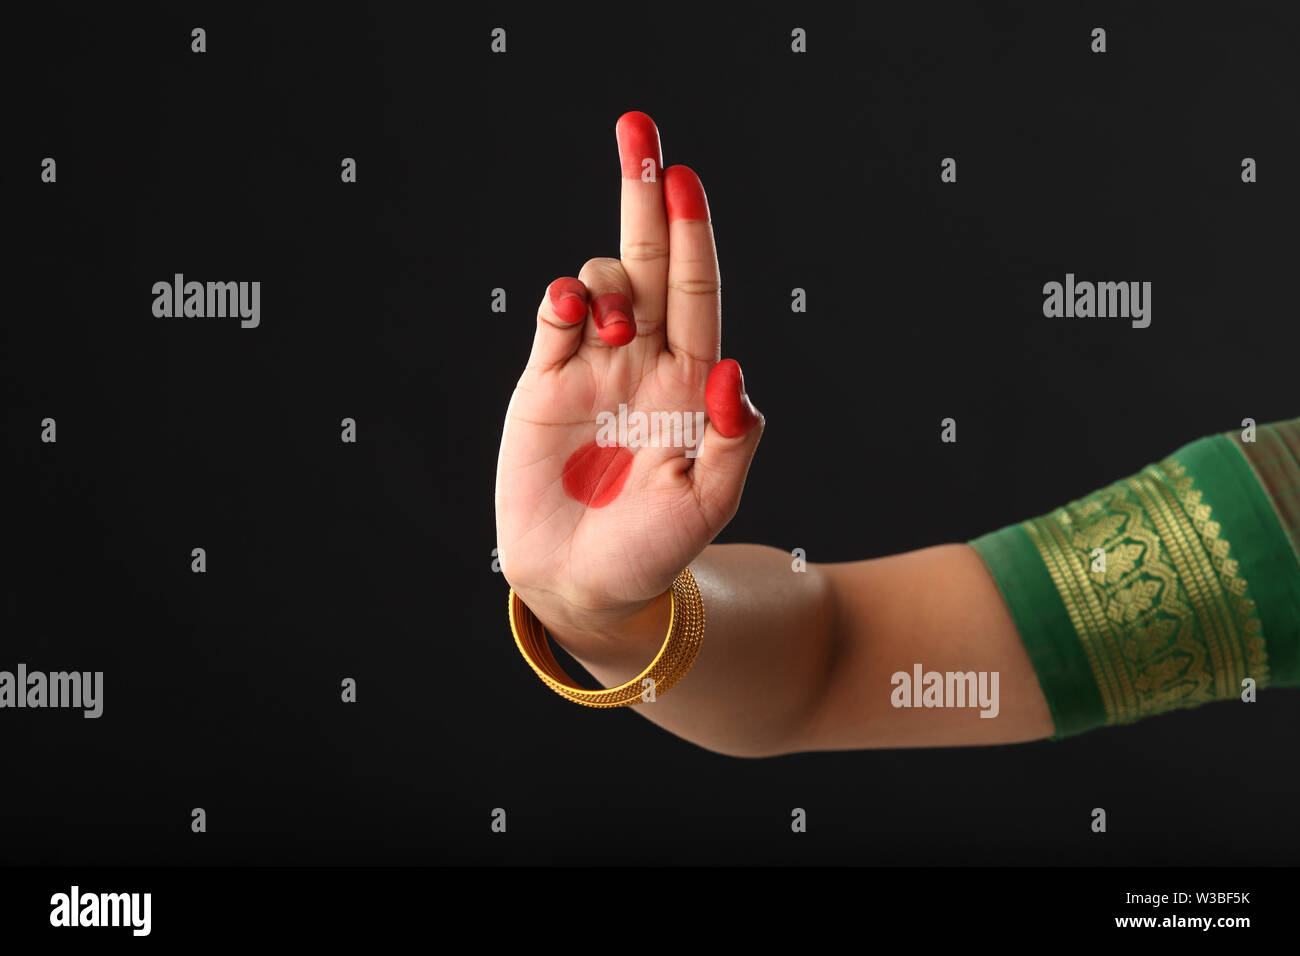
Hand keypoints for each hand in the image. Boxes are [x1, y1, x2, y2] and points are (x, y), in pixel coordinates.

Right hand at [495, 111, 762, 650]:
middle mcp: (645, 361)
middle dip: (643, 194)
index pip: (697, 292)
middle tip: (638, 127)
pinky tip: (569, 304)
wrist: (584, 582)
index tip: (684, 176)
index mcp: (692, 381)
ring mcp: (592, 368)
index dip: (693, 233)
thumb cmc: (656, 548)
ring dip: (606, 278)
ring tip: (607, 322)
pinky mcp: (544, 384)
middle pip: (650, 262)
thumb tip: (735, 370)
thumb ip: (734, 438)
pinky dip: (560, 300)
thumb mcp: (711, 500)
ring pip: (601, 285)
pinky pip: (552, 322)